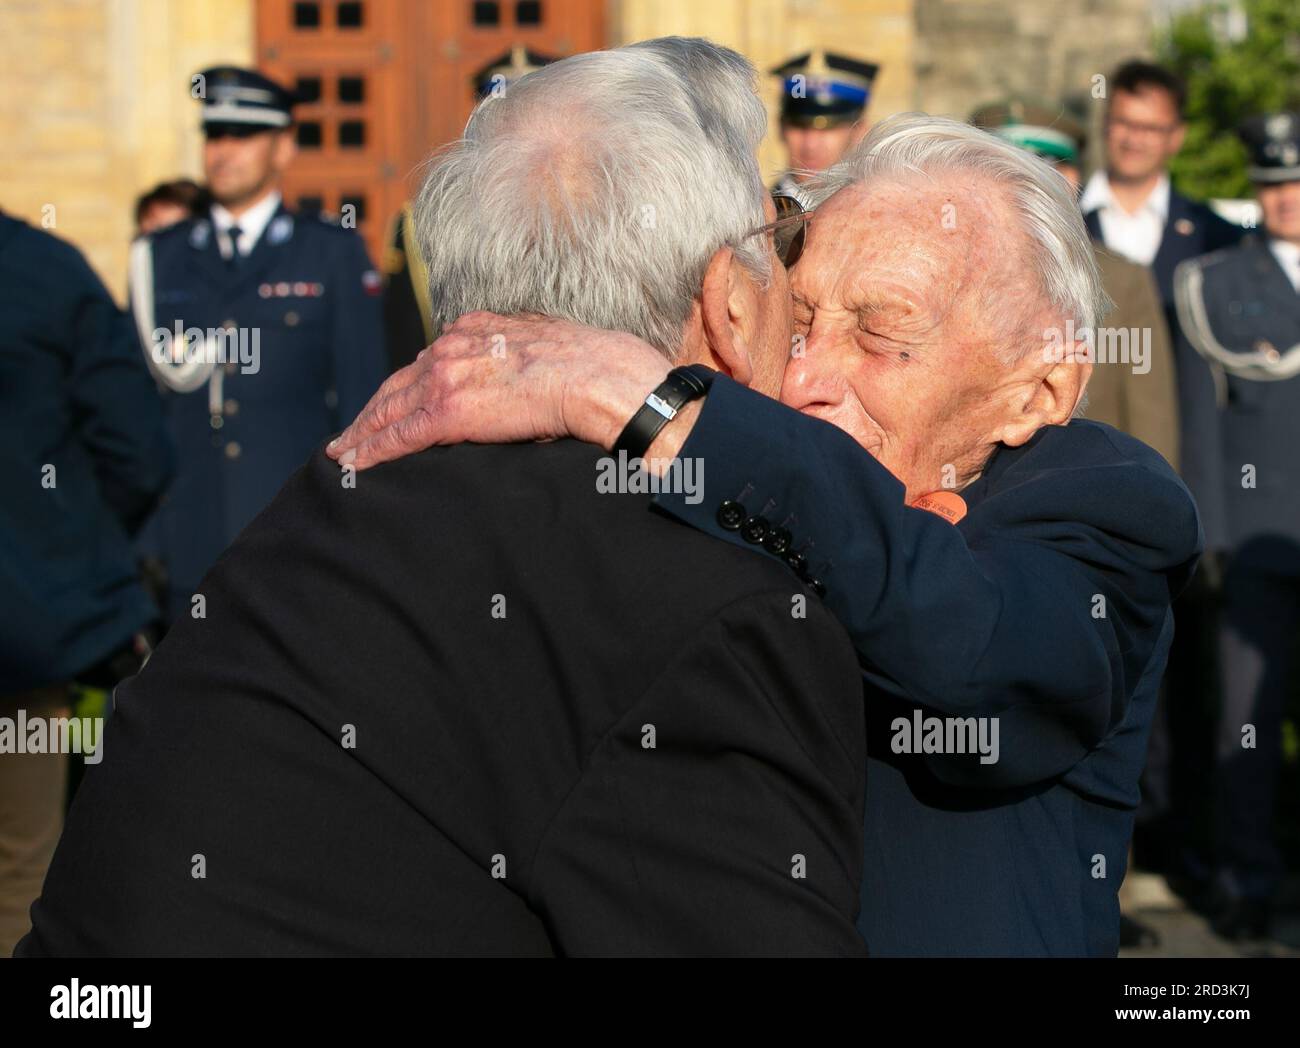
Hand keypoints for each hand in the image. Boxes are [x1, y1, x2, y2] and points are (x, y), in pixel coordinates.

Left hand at [327, 311, 669, 469]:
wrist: (603, 378)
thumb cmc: (596, 369)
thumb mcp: (549, 348)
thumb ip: (522, 358)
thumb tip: (523, 378)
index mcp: (479, 327)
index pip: (429, 361)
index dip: (406, 386)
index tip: (391, 403)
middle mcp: (454, 343)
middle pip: (399, 382)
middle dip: (373, 410)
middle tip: (349, 435)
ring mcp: (448, 375)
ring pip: (389, 407)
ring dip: (362, 433)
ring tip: (343, 454)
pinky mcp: (449, 409)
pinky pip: (399, 434)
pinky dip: (372, 450)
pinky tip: (353, 464)